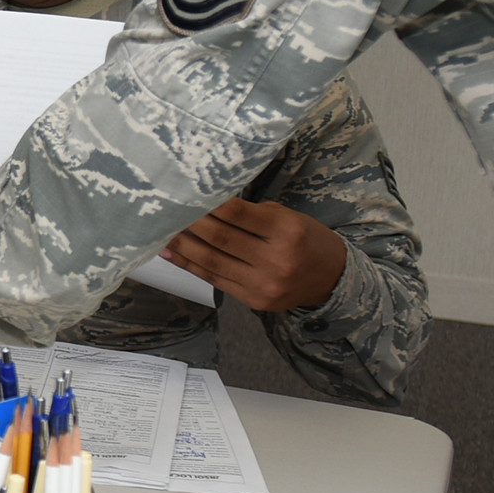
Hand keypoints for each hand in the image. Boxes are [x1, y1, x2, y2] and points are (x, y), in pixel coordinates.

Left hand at [160, 197, 349, 313]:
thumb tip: (209, 204)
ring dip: (183, 246)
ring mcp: (263, 283)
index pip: (238, 213)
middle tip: (167, 209)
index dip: (209, 203)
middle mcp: (276, 259)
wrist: (331, 279)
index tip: (187, 192)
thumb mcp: (290, 217)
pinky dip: (190, 265)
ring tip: (162, 231)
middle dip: (190, 223)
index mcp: (287, 231)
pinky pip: (214, 280)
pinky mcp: (253, 300)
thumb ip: (253, 214)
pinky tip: (172, 253)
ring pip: (212, 261)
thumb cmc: (307, 240)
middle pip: (220, 238)